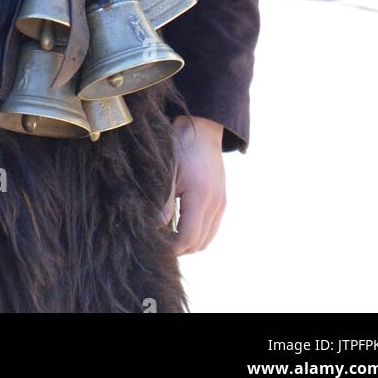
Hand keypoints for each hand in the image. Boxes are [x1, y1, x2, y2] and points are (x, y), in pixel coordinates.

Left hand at [161, 116, 225, 254]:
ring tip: (169, 235)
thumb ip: (163, 201)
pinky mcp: (222, 200)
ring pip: (207, 239)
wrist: (203, 129)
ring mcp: (221, 202)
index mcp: (201, 197)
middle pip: (199, 243)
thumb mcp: (167, 172)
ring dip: (190, 242)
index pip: (188, 238)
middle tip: (159, 242)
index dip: (171, 247)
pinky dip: (199, 233)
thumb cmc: (181, 146)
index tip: (155, 244)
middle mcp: (215, 203)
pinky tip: (182, 225)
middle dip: (179, 248)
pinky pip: (212, 228)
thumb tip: (155, 227)